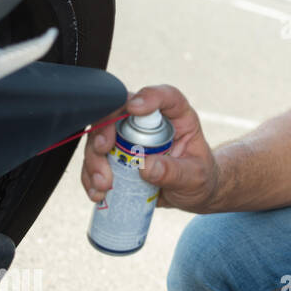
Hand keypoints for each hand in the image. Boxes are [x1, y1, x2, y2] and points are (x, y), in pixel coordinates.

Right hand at [81, 84, 220, 212]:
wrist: (191, 195)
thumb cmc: (199, 179)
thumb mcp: (195, 177)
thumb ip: (174, 172)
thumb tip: (146, 166)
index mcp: (177, 118)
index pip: (166, 97)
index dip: (149, 96)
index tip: (134, 107)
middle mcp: (149, 123)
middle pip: (119, 114)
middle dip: (104, 132)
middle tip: (102, 153)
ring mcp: (129, 138)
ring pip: (100, 137)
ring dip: (94, 160)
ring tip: (103, 185)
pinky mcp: (116, 156)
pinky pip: (96, 161)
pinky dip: (91, 176)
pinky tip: (98, 193)